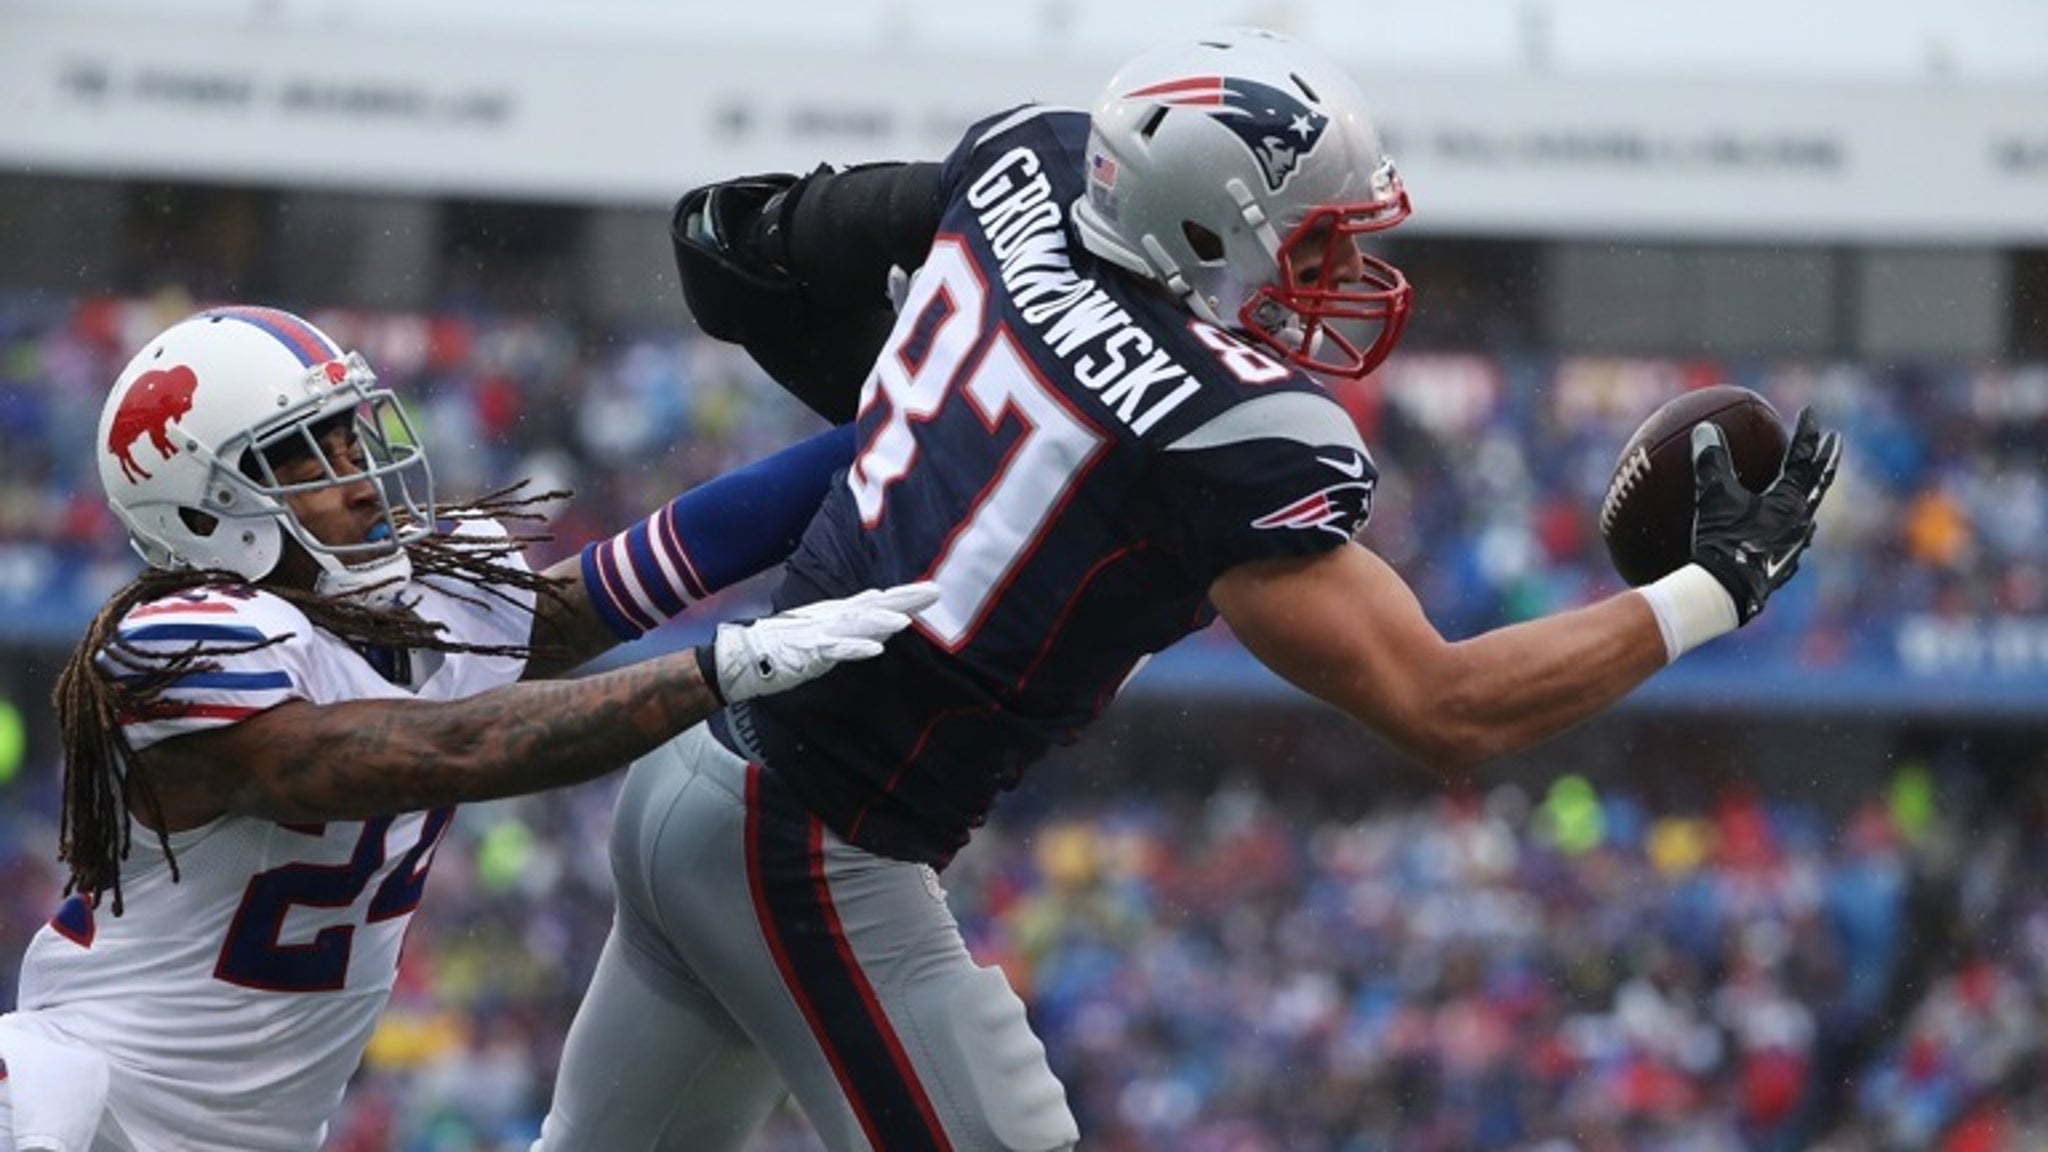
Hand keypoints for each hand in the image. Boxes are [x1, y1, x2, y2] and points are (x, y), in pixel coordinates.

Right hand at [706, 581, 939, 702]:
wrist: (747, 654)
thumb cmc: (786, 642)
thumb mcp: (825, 622)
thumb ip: (854, 614)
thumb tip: (878, 600)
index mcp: (839, 612)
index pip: (878, 600)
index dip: (906, 595)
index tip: (933, 590)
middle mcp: (834, 617)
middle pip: (875, 605)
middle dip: (905, 599)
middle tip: (935, 592)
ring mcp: (822, 632)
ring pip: (857, 624)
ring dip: (882, 621)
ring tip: (906, 620)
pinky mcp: (810, 651)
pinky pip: (837, 650)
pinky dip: (857, 649)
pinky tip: (877, 650)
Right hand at [1689, 407, 1842, 622]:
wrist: (1725, 593)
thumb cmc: (1723, 542)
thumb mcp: (1713, 498)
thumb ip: (1711, 462)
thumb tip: (1706, 428)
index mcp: (1790, 502)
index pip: (1803, 460)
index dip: (1807, 434)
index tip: (1810, 413)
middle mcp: (1801, 524)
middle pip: (1819, 485)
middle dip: (1826, 461)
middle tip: (1835, 442)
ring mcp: (1794, 549)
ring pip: (1807, 516)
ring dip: (1808, 499)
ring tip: (1806, 492)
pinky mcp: (1781, 569)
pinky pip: (1788, 542)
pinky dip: (1784, 530)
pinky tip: (1775, 535)